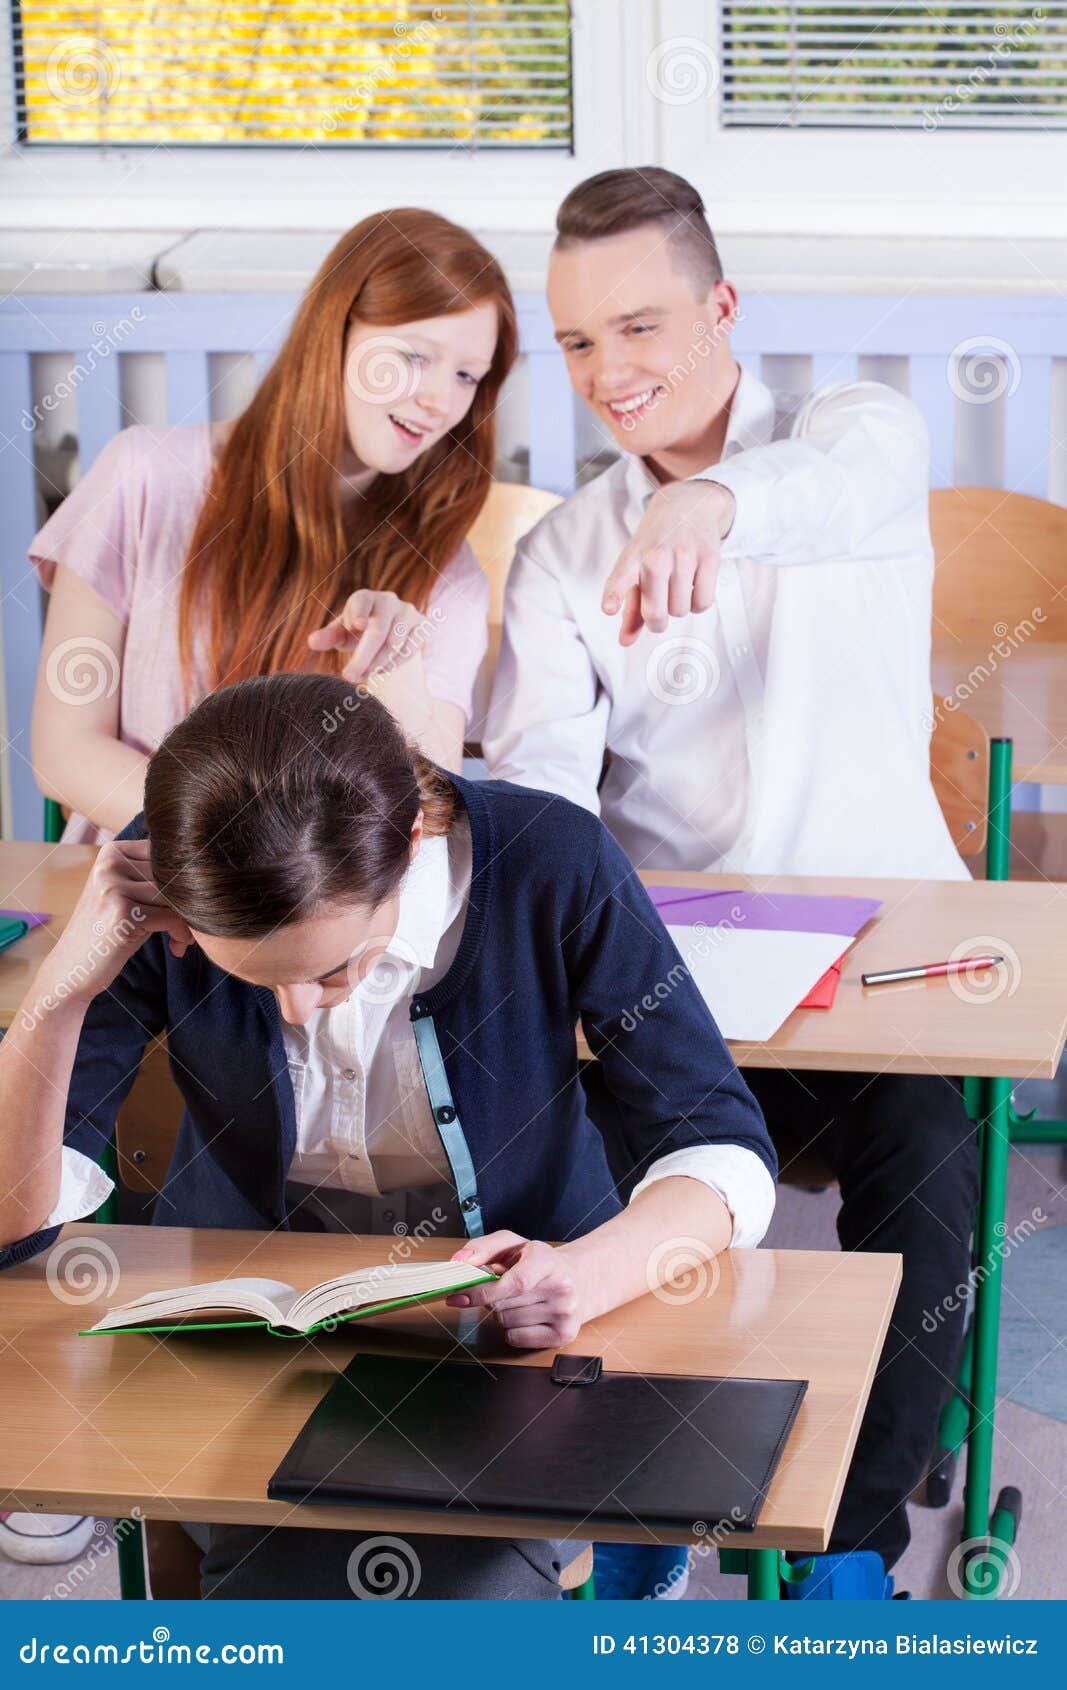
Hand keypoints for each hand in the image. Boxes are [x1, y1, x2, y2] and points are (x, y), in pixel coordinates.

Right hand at [35, 838, 192, 1007]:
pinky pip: (172, 917)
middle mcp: (111, 863)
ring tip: (183, 940)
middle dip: (190, 904)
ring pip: (176, 895)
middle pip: (174, 875)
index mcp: (113, 851)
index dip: (187, 881)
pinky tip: (176, 948)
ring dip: (190, 921)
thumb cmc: (110, 932)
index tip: (187, 907)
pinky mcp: (122, 913)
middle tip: (189, 930)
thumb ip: (157, 878)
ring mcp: (113, 887)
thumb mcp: (128, 895)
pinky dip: (182, 935)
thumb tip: (211, 870)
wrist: (72, 969)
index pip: (170, 854)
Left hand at [307, 590, 430, 682]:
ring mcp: (408, 612)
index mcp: (365, 597)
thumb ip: (327, 637)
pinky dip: (394, 663)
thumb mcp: (341, 634)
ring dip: (377, 664)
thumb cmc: (358, 632)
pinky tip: (381, 669)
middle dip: (364, 656)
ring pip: (394, 643)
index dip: (359, 612)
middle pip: (378, 630)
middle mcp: (388, 601)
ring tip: (363, 675)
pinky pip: (409, 649)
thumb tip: (312, 642)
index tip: (357, 625)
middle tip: (349, 676)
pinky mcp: (423, 625)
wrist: (390, 632)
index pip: (361, 602)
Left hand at [446, 1230, 583, 1348]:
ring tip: (519, 1299)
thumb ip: (482, 1248)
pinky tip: (526, 1314)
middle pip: (503, 1304)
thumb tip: (458, 1263)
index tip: (459, 1295)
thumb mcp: (512, 1244)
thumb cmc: (537, 1262)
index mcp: (548, 1261)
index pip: (515, 1283)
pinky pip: (515, 1338)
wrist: (578, 1280)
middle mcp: (562, 1288)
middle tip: (501, 1287)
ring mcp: (564, 1314)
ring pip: (506, 1322)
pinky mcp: (563, 1335)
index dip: (484, 1291)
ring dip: (502, 1313)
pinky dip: (512, 1329)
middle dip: (491, 1298)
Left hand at [601, 480, 734, 645]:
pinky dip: (698, 604)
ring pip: (681, 610)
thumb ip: (631, 607)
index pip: (621, 577)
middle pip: (656, 613)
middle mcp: (657, 555)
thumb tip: (625, 642)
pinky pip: (703, 603)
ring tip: (677, 588)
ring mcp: (685, 555)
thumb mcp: (636, 567)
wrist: (688, 504)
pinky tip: (693, 587)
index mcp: (633, 557)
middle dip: (657, 621)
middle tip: (659, 612)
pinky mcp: (710, 557)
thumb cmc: (656, 544)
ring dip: (679, 608)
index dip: (614, 594)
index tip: (608, 608)